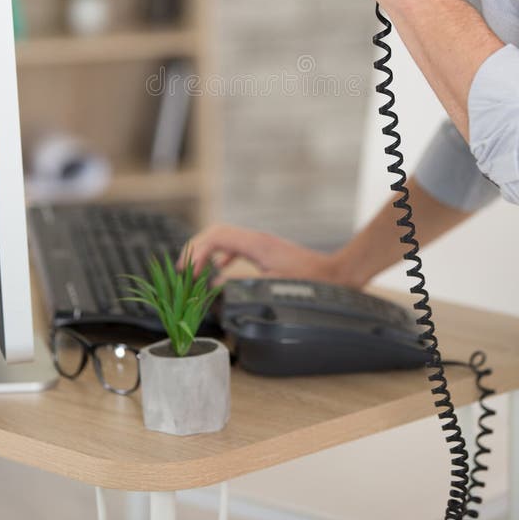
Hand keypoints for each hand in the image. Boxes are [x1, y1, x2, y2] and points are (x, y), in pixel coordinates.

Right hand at [177, 223, 340, 284]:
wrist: (335, 275)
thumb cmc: (310, 282)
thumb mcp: (274, 285)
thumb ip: (244, 284)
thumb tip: (216, 285)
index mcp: (256, 243)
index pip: (216, 237)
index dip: (196, 251)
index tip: (187, 271)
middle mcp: (256, 239)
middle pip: (216, 234)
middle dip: (196, 249)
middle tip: (183, 271)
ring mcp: (261, 243)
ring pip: (225, 239)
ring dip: (207, 252)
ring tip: (194, 270)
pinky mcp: (265, 251)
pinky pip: (235, 247)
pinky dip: (221, 256)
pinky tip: (219, 270)